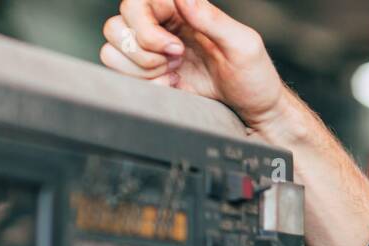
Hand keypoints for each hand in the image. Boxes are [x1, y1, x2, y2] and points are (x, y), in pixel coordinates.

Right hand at [99, 0, 289, 133]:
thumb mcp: (243, 46)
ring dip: (142, 67)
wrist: (254, 112)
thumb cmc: (255, 79)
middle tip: (177, 61)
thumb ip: (213, 19)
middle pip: (118, 24)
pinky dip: (144, 82)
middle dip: (144, 50)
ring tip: (174, 73)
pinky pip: (120, 72)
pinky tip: (171, 84)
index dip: (147, 25)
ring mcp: (153, 51)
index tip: (176, 47)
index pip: (137, 1)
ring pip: (114, 48)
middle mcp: (163, 26)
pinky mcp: (149, 74)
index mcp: (182, 9)